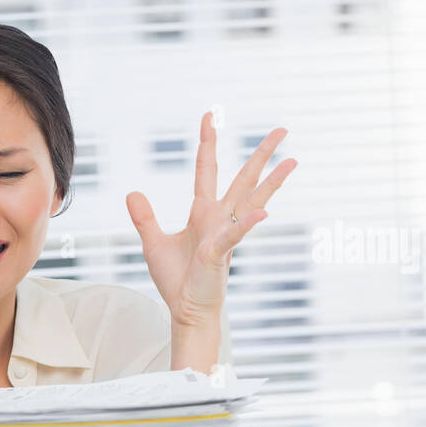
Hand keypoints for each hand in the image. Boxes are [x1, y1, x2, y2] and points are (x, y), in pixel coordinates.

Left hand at [126, 111, 295, 327]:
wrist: (185, 309)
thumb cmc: (175, 279)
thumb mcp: (153, 243)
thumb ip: (145, 218)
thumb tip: (133, 193)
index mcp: (203, 213)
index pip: (207, 171)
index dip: (207, 144)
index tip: (209, 118)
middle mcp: (219, 219)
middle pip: (244, 178)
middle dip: (261, 153)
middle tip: (282, 129)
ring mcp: (224, 234)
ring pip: (252, 201)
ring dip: (272, 181)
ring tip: (292, 160)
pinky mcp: (219, 253)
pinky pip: (234, 235)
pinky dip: (246, 225)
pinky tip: (262, 214)